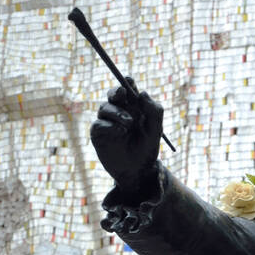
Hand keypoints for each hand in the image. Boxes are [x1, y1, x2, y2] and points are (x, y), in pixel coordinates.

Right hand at [90, 81, 162, 199]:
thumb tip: (142, 93)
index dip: (128, 83)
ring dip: (117, 112)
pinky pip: (99, 124)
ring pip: (104, 107)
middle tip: (123, 94)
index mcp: (133, 107)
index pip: (128, 87)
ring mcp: (107, 122)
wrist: (138, 172)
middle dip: (117, 91)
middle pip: (113, 93)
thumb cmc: (147, 150)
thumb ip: (154, 111)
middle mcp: (118, 111)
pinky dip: (110, 126)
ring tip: (129, 123)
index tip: (130, 84)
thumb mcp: (156, 130)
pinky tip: (121, 131)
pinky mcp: (98, 134)